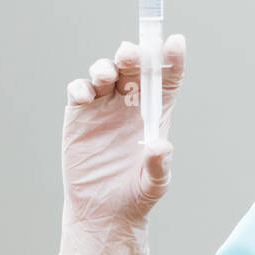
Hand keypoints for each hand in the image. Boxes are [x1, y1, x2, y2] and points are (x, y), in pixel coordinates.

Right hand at [57, 34, 185, 254]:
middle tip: (130, 52)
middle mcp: (132, 104)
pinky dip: (81, 87)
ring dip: (105, 67)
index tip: (175, 42)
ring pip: (106, 72)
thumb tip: (160, 148)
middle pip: (135, 68)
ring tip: (106, 76)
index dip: (172, 59)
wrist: (103, 212)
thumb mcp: (154, 184)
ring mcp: (104, 106)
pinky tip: (85, 96)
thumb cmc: (136, 195)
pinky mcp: (79, 115)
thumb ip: (159, 166)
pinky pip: (79, 90)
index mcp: (156, 113)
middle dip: (133, 54)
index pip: (168, 79)